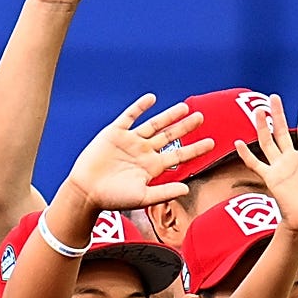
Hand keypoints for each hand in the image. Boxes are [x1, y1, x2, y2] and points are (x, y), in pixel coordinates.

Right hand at [62, 95, 209, 214]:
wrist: (86, 192)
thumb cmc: (112, 198)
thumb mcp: (142, 197)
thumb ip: (164, 192)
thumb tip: (187, 189)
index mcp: (152, 167)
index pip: (179, 154)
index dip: (196, 149)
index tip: (212, 144)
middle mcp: (143, 152)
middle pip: (169, 136)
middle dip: (185, 127)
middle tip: (202, 117)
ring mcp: (130, 141)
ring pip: (153, 124)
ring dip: (168, 116)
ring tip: (184, 107)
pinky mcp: (114, 134)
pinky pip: (129, 117)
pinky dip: (139, 107)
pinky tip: (152, 99)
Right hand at [238, 95, 297, 232]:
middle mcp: (292, 159)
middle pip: (282, 131)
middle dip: (278, 114)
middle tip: (274, 98)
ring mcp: (280, 167)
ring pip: (268, 142)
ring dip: (262, 127)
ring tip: (258, 111)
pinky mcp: (271, 178)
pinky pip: (256, 164)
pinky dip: (247, 154)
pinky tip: (239, 143)